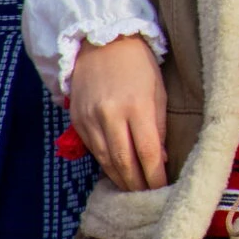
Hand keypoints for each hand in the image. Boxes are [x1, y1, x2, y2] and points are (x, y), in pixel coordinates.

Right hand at [71, 35, 167, 191]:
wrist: (102, 41)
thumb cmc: (139, 64)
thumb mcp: (158, 91)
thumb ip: (158, 126)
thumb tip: (158, 160)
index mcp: (136, 106)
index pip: (146, 153)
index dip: (154, 176)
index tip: (162, 189)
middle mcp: (110, 115)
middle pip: (123, 161)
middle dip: (136, 184)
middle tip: (146, 197)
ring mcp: (90, 118)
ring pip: (105, 159)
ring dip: (119, 178)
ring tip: (132, 190)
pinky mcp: (77, 119)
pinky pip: (92, 149)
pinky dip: (104, 163)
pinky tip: (115, 171)